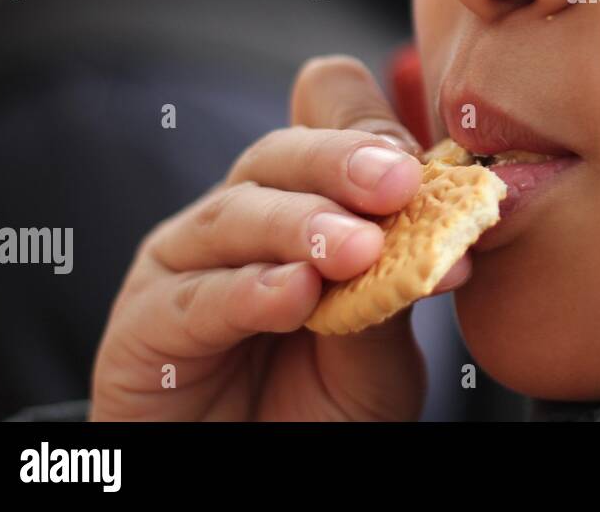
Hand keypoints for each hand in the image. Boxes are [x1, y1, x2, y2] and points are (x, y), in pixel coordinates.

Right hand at [90, 55, 465, 419]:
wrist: (258, 485)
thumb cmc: (320, 408)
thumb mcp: (381, 348)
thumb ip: (399, 286)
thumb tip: (454, 236)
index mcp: (306, 203)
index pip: (326, 123)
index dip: (369, 125)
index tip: (425, 158)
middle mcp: (244, 216)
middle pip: (283, 155)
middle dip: (343, 159)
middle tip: (398, 182)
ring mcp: (188, 262)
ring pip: (239, 213)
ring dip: (303, 225)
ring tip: (358, 250)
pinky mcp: (145, 321)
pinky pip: (199, 296)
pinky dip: (250, 291)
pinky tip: (295, 295)